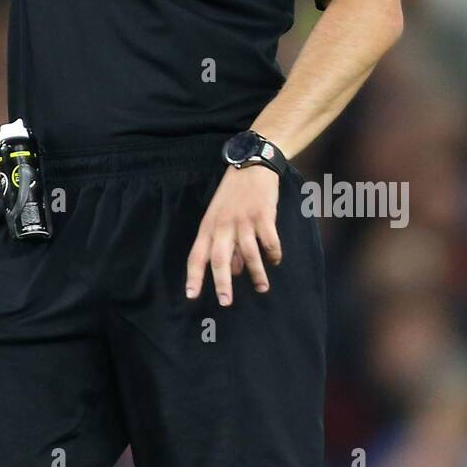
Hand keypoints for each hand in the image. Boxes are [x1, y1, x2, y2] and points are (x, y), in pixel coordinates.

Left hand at [185, 164, 282, 304]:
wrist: (252, 164)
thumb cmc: (234, 194)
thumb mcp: (222, 217)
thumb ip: (227, 244)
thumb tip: (235, 271)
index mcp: (209, 226)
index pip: (197, 255)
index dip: (194, 276)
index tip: (191, 296)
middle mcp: (223, 225)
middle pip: (219, 258)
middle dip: (222, 282)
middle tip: (226, 302)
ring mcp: (243, 220)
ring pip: (248, 254)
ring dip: (256, 274)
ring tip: (262, 288)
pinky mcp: (263, 215)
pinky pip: (269, 242)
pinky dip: (273, 254)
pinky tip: (275, 261)